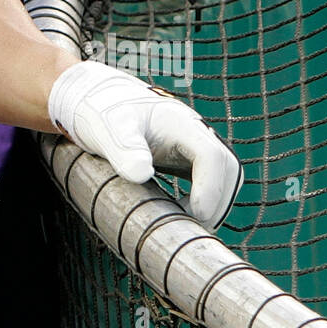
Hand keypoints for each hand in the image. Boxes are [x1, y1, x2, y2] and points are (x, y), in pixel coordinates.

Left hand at [47, 60, 243, 227]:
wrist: (98, 101)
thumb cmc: (103, 111)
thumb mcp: (107, 127)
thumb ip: (123, 148)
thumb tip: (141, 173)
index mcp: (179, 122)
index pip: (211, 155)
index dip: (210, 188)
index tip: (195, 213)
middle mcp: (194, 132)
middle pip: (228, 168)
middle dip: (217, 200)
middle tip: (191, 226)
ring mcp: (193, 145)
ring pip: (224, 176)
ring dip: (214, 203)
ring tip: (185, 224)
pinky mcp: (187, 158)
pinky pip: (209, 181)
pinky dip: (205, 200)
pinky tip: (181, 215)